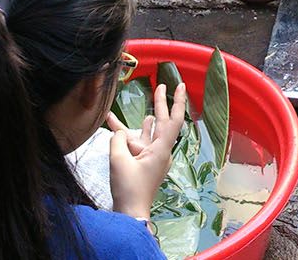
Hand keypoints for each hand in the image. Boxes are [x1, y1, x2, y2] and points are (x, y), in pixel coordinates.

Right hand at [108, 82, 187, 218]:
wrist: (130, 213)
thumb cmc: (128, 189)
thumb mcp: (118, 160)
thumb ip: (118, 140)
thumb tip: (119, 133)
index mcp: (161, 150)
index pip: (173, 120)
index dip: (177, 101)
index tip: (179, 86)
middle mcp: (160, 152)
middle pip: (163, 122)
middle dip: (162, 102)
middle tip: (162, 85)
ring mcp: (152, 158)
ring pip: (149, 132)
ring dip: (146, 118)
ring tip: (147, 101)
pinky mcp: (143, 164)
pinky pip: (138, 144)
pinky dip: (130, 134)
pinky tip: (120, 123)